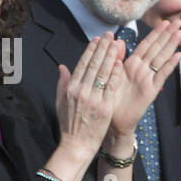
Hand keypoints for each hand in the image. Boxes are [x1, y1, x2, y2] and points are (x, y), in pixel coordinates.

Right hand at [55, 36, 123, 158]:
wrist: (76, 145)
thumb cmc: (69, 124)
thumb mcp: (60, 102)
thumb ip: (62, 83)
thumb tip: (62, 66)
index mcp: (70, 88)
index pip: (82, 64)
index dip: (91, 50)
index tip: (97, 39)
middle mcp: (81, 91)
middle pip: (94, 65)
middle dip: (102, 48)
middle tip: (110, 35)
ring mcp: (93, 99)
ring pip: (103, 73)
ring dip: (111, 56)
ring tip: (117, 43)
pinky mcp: (105, 108)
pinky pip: (112, 87)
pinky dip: (116, 74)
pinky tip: (120, 63)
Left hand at [110, 19, 180, 141]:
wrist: (112, 121)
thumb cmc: (109, 99)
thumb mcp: (110, 75)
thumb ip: (115, 58)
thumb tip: (116, 40)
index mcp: (131, 65)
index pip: (146, 44)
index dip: (156, 33)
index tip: (165, 21)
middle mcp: (142, 70)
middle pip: (157, 48)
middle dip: (168, 34)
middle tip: (179, 21)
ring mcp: (147, 80)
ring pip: (161, 58)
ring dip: (171, 45)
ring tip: (180, 33)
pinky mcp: (150, 91)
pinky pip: (161, 75)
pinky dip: (169, 65)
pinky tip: (178, 56)